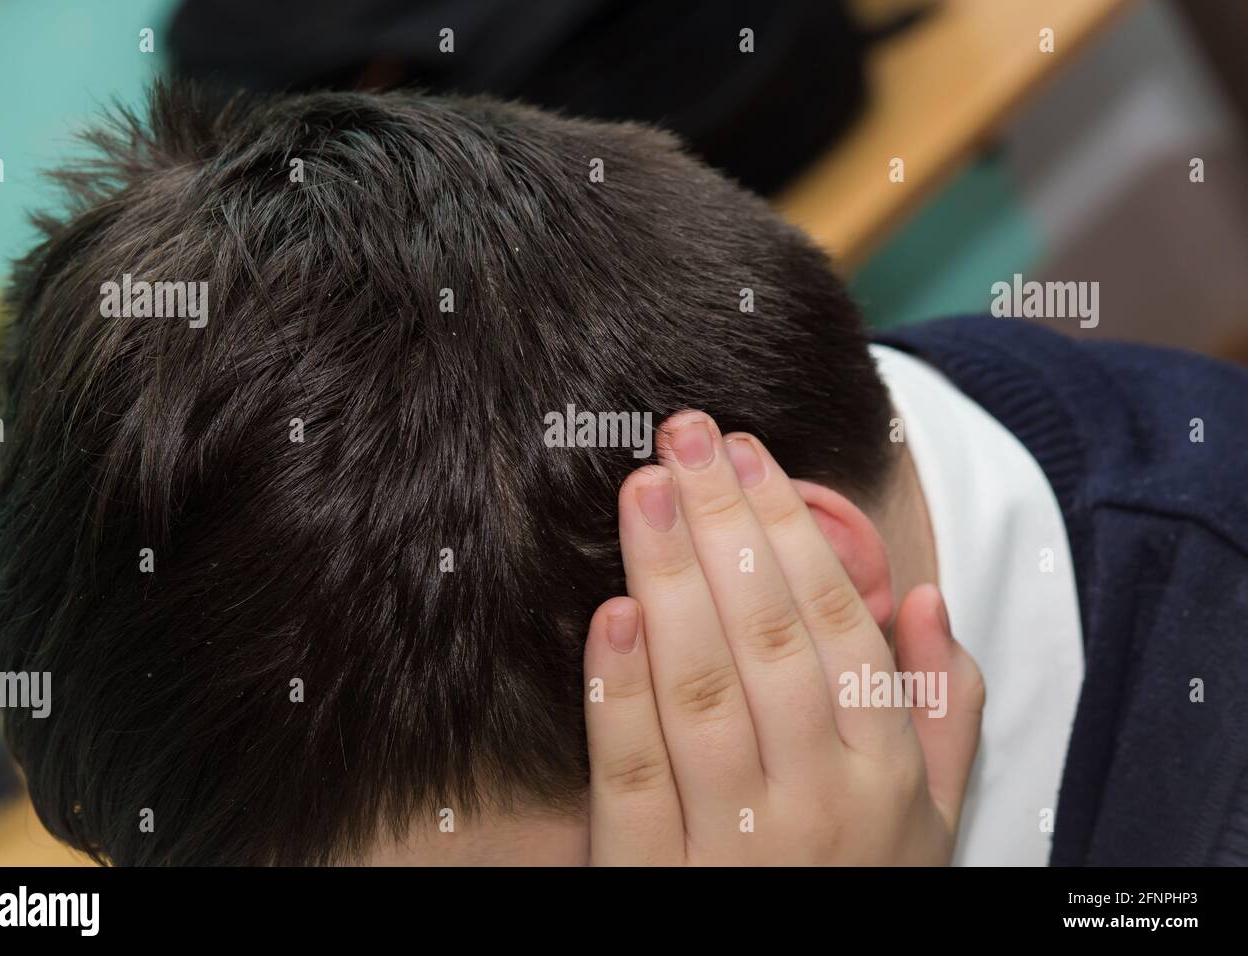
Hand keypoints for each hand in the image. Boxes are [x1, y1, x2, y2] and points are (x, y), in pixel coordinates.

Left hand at [584, 411, 983, 864]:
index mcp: (886, 774)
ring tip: (644, 491)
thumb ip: (942, 709)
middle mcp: (817, 801)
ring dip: (670, 580)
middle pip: (767, 639)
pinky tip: (609, 615)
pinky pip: (634, 777)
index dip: (793, 534)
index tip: (754, 457)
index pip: (839, 628)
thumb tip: (926, 597)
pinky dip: (618, 694)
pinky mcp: (654, 879)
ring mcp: (736, 844)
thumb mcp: (936, 816)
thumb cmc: (865, 885)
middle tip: (687, 435)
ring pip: (700, 690)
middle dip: (726, 525)